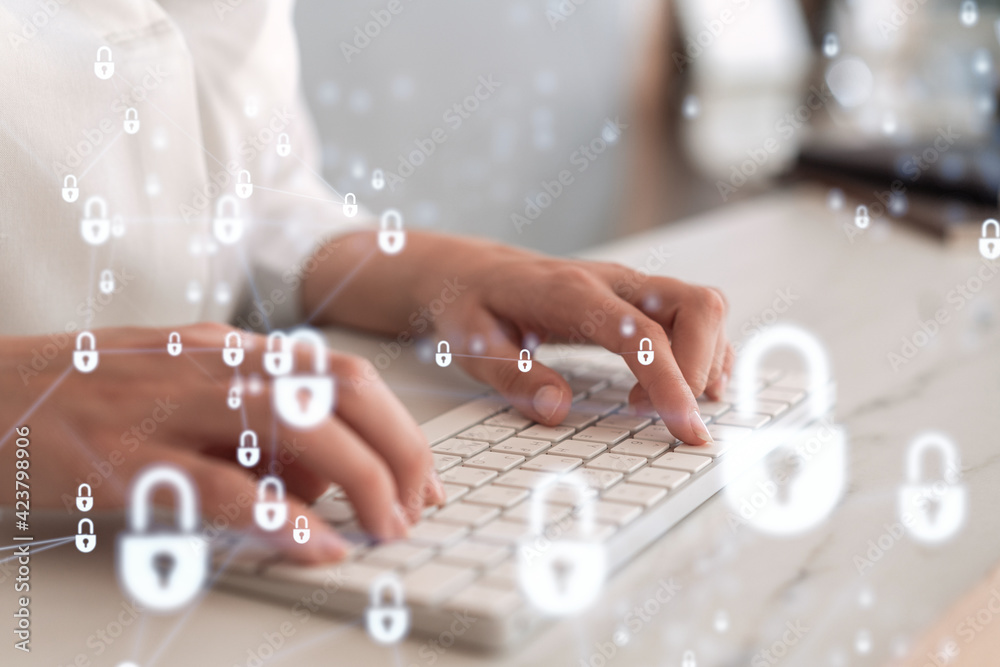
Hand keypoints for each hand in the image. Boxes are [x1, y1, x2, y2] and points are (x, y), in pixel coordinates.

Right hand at [0, 323, 441, 562]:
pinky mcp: (126, 457)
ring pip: (297, 423)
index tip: (423, 478)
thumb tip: (324, 484)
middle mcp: (213, 365)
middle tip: (417, 507)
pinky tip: (317, 545)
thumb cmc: (91, 402)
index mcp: (231, 351)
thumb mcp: (187, 399)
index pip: (342, 374)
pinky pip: (223, 487)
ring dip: (361, 479)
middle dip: (399, 449)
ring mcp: (170, 405)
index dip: (399, 425)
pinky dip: (284, 520)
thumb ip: (254, 432)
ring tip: (385, 527)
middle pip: (339, 390)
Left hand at [305, 231, 732, 444]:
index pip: (642, 335)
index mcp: (571, 295)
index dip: (672, 383)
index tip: (687, 429)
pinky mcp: (635, 296)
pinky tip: (670, 387)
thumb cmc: (470, 307)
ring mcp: (628, 285)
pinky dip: (700, 352)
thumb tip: (557, 410)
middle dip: (702, 367)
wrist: (469, 272)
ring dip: (704, 360)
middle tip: (669, 417)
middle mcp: (611, 282)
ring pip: (702, 308)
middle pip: (696, 306)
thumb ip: (513, 378)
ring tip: (660, 405)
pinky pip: (692, 315)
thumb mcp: (472, 346)